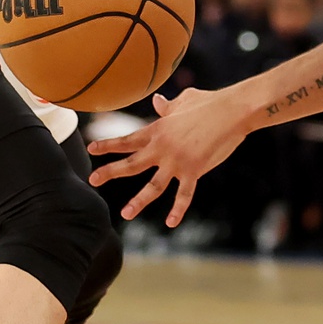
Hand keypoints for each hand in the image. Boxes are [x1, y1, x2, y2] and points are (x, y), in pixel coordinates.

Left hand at [87, 88, 247, 224]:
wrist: (231, 111)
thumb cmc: (210, 103)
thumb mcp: (184, 101)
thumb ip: (167, 106)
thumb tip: (156, 102)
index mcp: (157, 130)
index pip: (127, 140)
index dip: (108, 145)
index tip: (91, 149)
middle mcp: (162, 148)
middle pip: (131, 163)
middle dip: (110, 172)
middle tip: (93, 180)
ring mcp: (176, 161)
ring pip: (152, 186)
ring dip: (138, 201)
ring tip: (125, 214)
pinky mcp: (194, 170)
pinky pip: (184, 194)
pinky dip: (178, 209)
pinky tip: (170, 222)